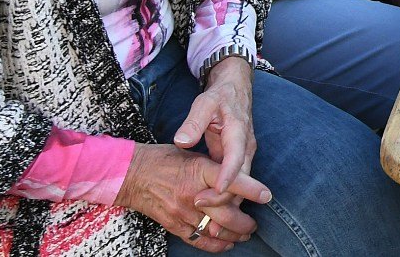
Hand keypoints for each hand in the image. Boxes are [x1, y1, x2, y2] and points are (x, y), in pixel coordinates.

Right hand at [117, 143, 264, 252]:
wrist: (133, 175)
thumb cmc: (164, 160)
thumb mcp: (192, 154)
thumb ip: (213, 168)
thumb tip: (234, 178)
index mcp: (200, 170)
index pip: (231, 181)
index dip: (251, 190)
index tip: (266, 195)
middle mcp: (193, 193)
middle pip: (227, 215)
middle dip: (245, 223)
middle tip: (254, 224)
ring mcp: (182, 212)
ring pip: (215, 231)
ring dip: (233, 235)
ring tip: (244, 234)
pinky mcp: (174, 224)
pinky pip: (198, 240)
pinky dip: (214, 245)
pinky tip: (225, 244)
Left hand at [175, 57, 258, 199]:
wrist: (235, 88)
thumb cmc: (220, 95)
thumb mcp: (205, 103)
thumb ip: (193, 122)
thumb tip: (181, 141)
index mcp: (238, 131)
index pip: (236, 157)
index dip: (227, 176)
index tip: (215, 191)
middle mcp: (245, 146)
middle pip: (240, 177)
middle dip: (224, 196)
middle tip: (200, 206)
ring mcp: (243, 154)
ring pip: (239, 183)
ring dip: (225, 201)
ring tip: (207, 218)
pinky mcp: (237, 159)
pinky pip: (233, 182)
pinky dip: (224, 196)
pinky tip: (209, 208)